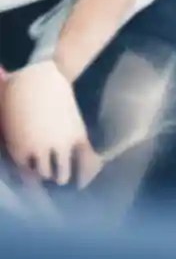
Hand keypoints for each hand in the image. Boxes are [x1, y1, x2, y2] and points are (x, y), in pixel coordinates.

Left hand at [0, 61, 95, 186]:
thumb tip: (12, 150)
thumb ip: (8, 138)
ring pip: (61, 172)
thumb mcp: (3, 122)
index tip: (30, 182)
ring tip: (61, 179)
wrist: (40, 76)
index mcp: (18, 148)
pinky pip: (85, 159)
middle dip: (43, 176)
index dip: (27, 177)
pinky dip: (84, 173)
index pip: (23, 172)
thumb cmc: (14, 95)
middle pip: (42, 173)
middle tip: (44, 180)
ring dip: (61, 177)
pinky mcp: (78, 135)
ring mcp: (61, 144)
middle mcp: (40, 150)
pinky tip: (82, 182)